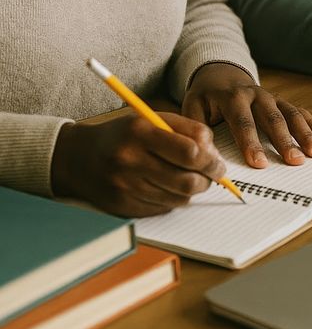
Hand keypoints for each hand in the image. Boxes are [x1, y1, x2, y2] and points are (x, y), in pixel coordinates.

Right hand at [51, 113, 225, 216]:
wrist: (76, 157)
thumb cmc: (124, 135)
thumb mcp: (153, 119)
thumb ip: (188, 129)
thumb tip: (215, 153)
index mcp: (140, 132)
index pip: (190, 151)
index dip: (211, 161)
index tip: (218, 163)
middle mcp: (130, 160)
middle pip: (187, 180)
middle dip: (207, 180)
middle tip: (212, 175)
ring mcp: (125, 186)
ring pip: (179, 198)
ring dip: (192, 191)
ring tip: (191, 179)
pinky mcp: (123, 206)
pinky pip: (163, 208)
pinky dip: (173, 199)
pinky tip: (167, 187)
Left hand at [182, 63, 311, 167]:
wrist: (221, 74)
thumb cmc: (206, 97)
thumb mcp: (192, 106)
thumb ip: (196, 126)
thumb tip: (202, 150)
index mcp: (232, 96)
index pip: (242, 121)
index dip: (251, 142)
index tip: (259, 163)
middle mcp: (257, 94)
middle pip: (273, 118)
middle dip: (285, 141)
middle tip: (295, 161)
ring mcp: (273, 97)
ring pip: (292, 114)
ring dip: (306, 134)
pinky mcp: (283, 102)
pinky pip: (302, 113)